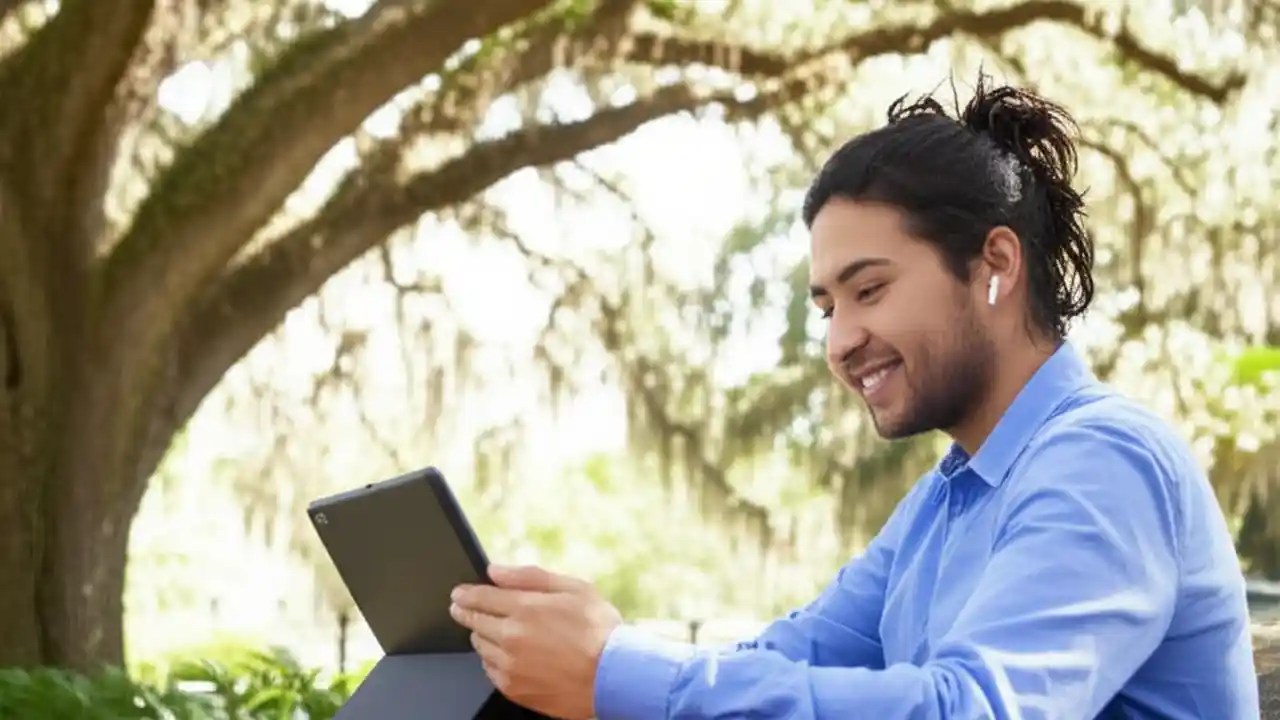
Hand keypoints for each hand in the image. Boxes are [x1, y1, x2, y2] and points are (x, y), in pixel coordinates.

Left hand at [450, 564, 622, 719]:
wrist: (614, 677)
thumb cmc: (600, 631)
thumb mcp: (573, 589)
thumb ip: (530, 577)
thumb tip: (495, 571)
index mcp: (524, 609)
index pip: (479, 598)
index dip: (464, 594)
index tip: (458, 593)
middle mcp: (511, 638)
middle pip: (474, 621)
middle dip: (465, 611)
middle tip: (462, 607)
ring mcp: (511, 666)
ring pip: (480, 646)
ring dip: (482, 635)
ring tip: (493, 630)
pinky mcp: (514, 688)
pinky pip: (490, 671)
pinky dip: (493, 660)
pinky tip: (508, 655)